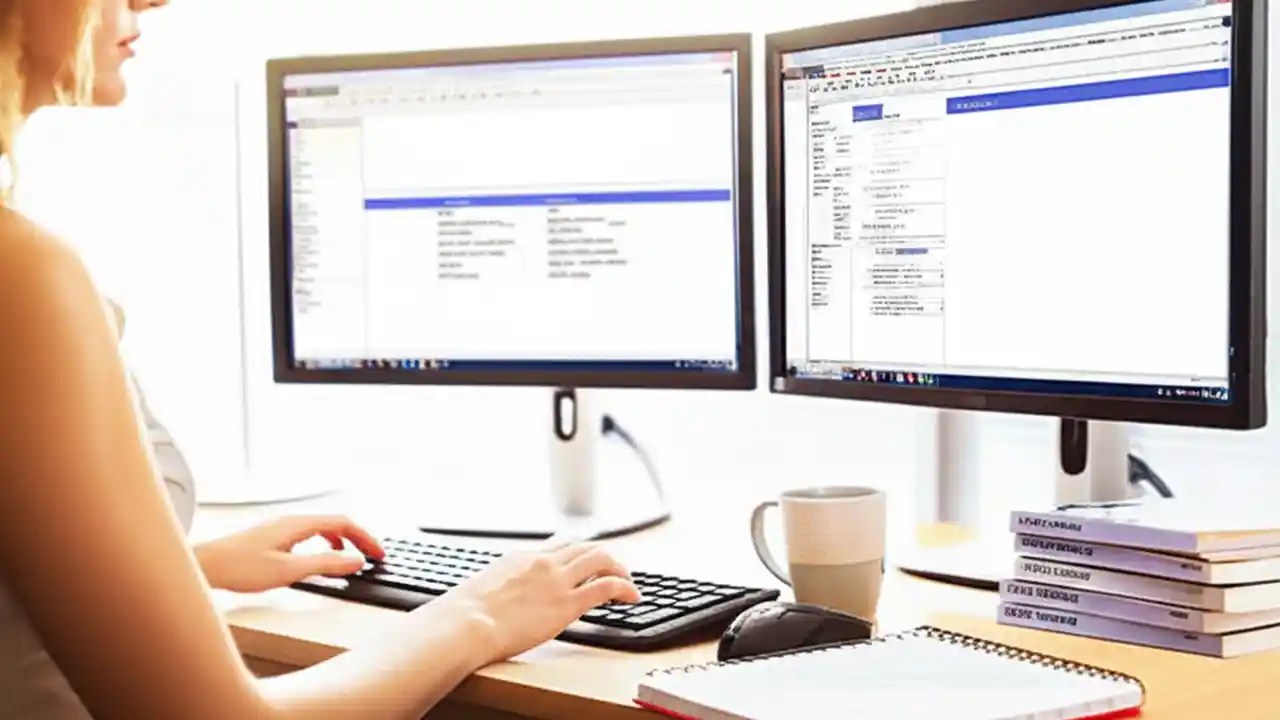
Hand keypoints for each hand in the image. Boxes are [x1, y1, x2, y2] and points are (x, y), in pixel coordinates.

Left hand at [194, 515, 383, 592]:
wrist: (206, 566)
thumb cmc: (239, 567)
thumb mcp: (290, 570)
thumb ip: (325, 564)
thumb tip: (354, 560)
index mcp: (298, 523)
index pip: (343, 523)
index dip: (365, 538)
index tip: (378, 553)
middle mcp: (290, 520)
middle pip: (335, 522)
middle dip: (357, 538)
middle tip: (370, 556)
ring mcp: (280, 527)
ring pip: (321, 528)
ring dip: (340, 541)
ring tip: (349, 558)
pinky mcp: (272, 537)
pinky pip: (308, 534)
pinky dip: (323, 544)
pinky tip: (318, 558)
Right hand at [433, 543, 640, 665]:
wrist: (466, 623)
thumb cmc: (464, 614)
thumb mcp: (481, 587)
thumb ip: (498, 586)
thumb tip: (491, 598)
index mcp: (522, 557)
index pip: (559, 544)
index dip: (577, 550)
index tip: (585, 556)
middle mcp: (543, 562)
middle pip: (584, 546)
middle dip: (604, 555)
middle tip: (614, 568)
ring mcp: (557, 580)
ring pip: (601, 559)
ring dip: (619, 567)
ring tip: (628, 580)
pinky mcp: (568, 603)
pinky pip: (606, 586)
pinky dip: (624, 587)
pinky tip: (631, 596)